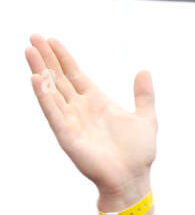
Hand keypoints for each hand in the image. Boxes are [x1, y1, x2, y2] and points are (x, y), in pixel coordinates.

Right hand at [25, 34, 155, 210]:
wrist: (133, 178)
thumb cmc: (138, 153)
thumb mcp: (145, 118)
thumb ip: (143, 95)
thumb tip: (145, 71)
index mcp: (96, 102)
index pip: (75, 74)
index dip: (63, 57)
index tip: (51, 40)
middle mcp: (80, 109)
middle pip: (59, 78)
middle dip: (47, 58)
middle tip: (33, 36)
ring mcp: (72, 121)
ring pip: (51, 91)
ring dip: (40, 71)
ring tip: (29, 51)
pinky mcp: (67, 135)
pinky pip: (53, 112)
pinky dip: (44, 96)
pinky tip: (36, 79)